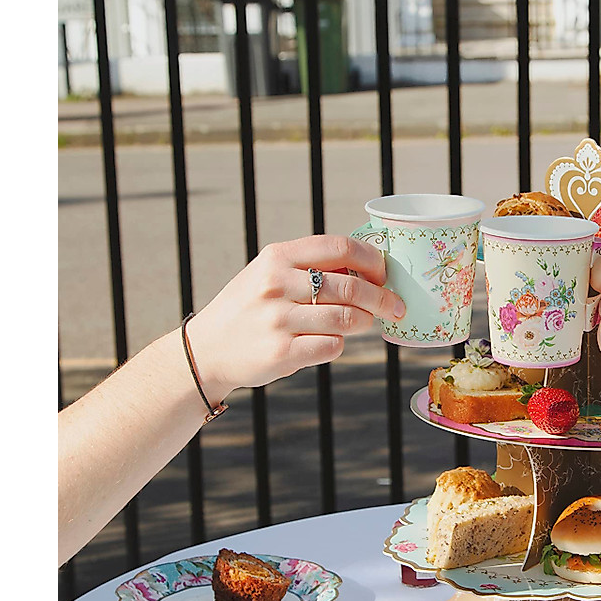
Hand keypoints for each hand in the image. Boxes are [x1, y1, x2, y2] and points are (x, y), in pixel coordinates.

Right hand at [185, 235, 405, 401]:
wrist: (206, 349)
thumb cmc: (249, 307)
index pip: (340, 247)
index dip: (372, 260)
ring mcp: (278, 320)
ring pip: (347, 319)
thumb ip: (311, 266)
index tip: (384, 274)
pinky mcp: (282, 353)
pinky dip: (339, 344)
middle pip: (351, 287)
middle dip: (382, 298)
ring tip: (360, 323)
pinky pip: (333, 346)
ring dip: (363, 322)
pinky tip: (327, 341)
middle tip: (394, 306)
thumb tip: (368, 267)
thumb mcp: (269, 273)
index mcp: (277, 257)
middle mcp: (276, 285)